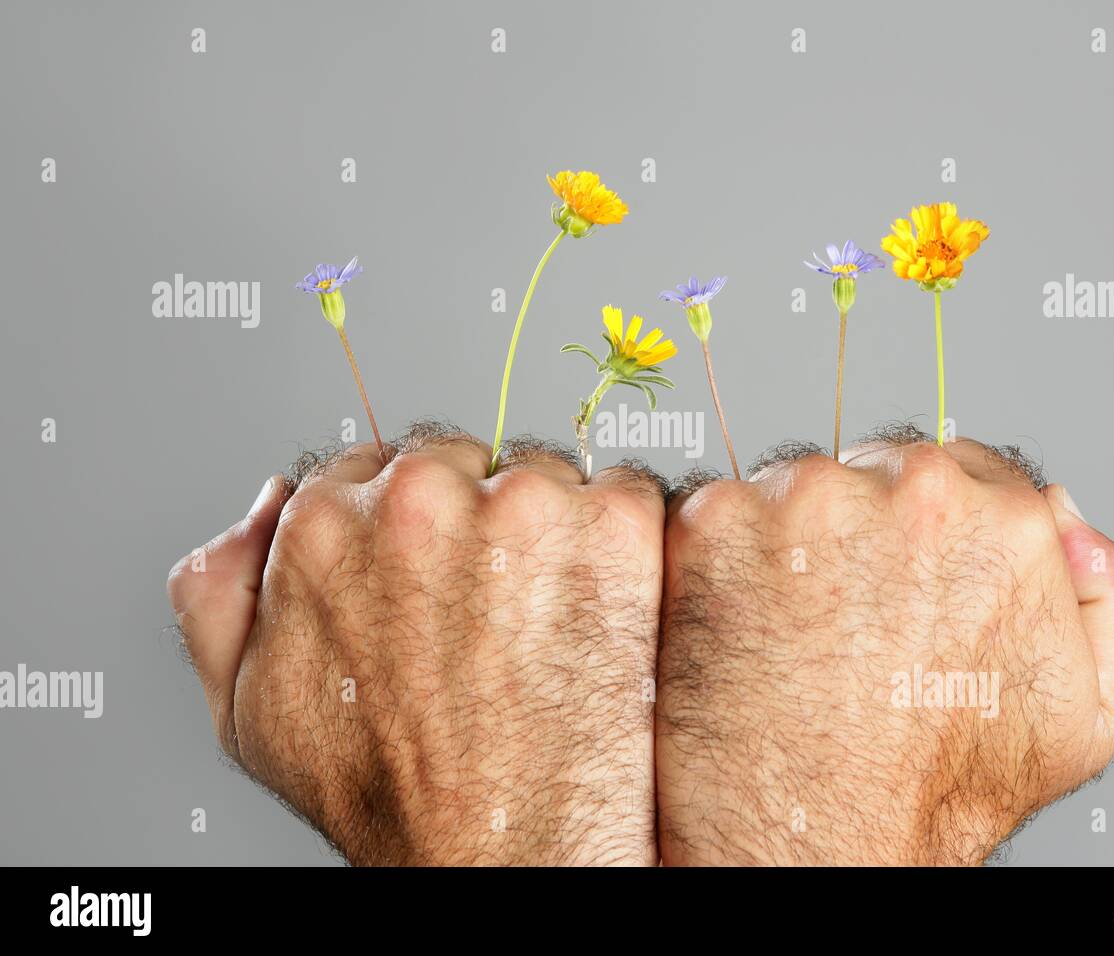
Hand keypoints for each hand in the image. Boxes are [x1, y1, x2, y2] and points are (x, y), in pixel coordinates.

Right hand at [168, 425, 663, 864]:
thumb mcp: (247, 708)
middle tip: (494, 606)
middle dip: (477, 519)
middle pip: (465, 462)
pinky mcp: (614, 524)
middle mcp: (421, 498)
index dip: (411, 522)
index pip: (380, 464)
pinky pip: (629, 491)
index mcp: (326, 523)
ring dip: (553, 528)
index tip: (435, 570)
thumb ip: (221, 592)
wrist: (504, 852)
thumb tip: (266, 505)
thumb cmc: (387, 791)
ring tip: (548, 622)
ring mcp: (525, 505)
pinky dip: (628, 541)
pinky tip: (604, 610)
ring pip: (545, 475)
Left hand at [655, 430, 1113, 864]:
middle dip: (862, 530)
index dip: (927, 533)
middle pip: (875, 472)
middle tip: (848, 618)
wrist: (819, 838)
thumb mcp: (1085, 714)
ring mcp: (807, 500)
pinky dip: (720, 559)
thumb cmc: (939, 786)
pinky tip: (743, 627)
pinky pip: (718, 512)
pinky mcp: (719, 519)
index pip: (958, 473)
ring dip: (789, 541)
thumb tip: (1070, 519)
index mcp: (1007, 520)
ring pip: (796, 490)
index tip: (903, 580)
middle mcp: (911, 493)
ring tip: (795, 634)